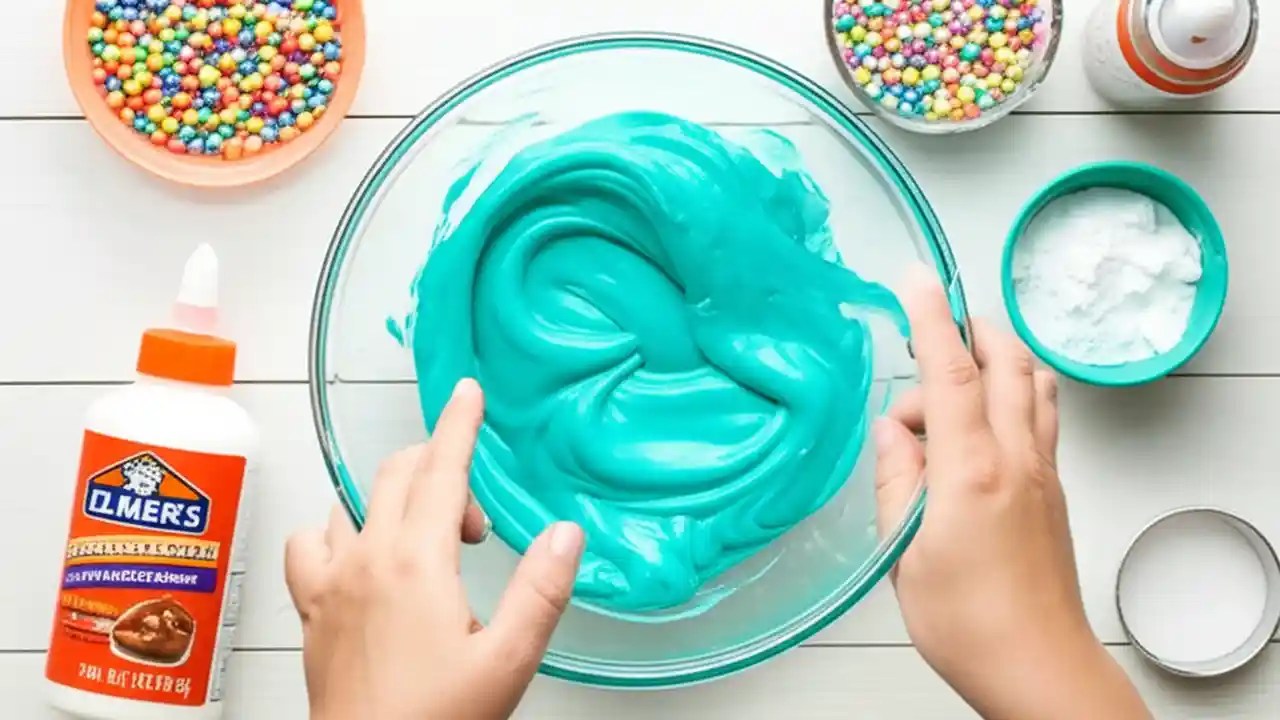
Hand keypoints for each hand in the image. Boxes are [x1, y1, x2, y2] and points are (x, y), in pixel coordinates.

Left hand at [285, 379, 584, 719]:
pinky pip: (309, 544)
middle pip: (396, 475)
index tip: (467, 392)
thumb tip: (566, 534)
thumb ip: (541, 591)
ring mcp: (330, 583)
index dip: (459, 425)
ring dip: (392, 500)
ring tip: (425, 538)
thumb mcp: (508, 660)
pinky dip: (335, 532)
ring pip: (353, 502)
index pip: (440, 469)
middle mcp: (365, 561)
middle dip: (439, 470)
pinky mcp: (311, 610)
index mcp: (416, 563)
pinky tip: (357, 554)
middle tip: (474, 522)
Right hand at [874, 267, 1149, 719]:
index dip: (930, 317)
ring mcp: (1042, 471)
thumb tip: (893, 431)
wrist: (1038, 665)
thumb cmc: (968, 622)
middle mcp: (1015, 459)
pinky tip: (987, 413)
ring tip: (957, 364)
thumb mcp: (903, 552)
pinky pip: (1042, 414)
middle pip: (1005, 360)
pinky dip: (1016, 389)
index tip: (914, 279)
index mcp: (970, 470)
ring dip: (998, 353)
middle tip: (931, 319)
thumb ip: (895, 480)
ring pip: (1033, 382)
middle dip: (969, 324)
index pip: (950, 371)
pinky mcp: (1054, 490)